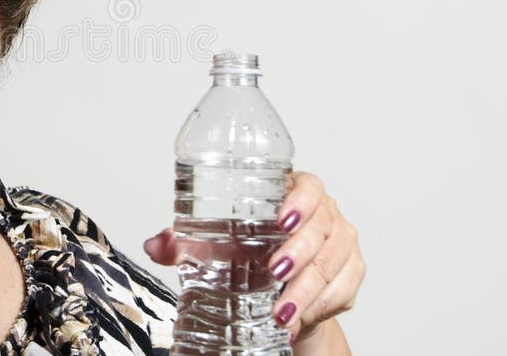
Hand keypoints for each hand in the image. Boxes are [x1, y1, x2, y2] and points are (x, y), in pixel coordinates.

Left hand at [144, 172, 364, 345]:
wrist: (276, 290)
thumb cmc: (248, 252)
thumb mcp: (217, 244)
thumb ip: (185, 242)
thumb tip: (155, 245)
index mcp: (294, 192)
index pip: (308, 186)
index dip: (300, 201)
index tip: (282, 220)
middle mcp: (325, 214)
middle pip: (322, 228)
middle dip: (299, 254)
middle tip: (275, 272)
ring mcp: (342, 243)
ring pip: (333, 263)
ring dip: (308, 290)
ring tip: (282, 311)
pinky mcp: (351, 274)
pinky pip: (343, 290)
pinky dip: (320, 307)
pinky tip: (297, 319)